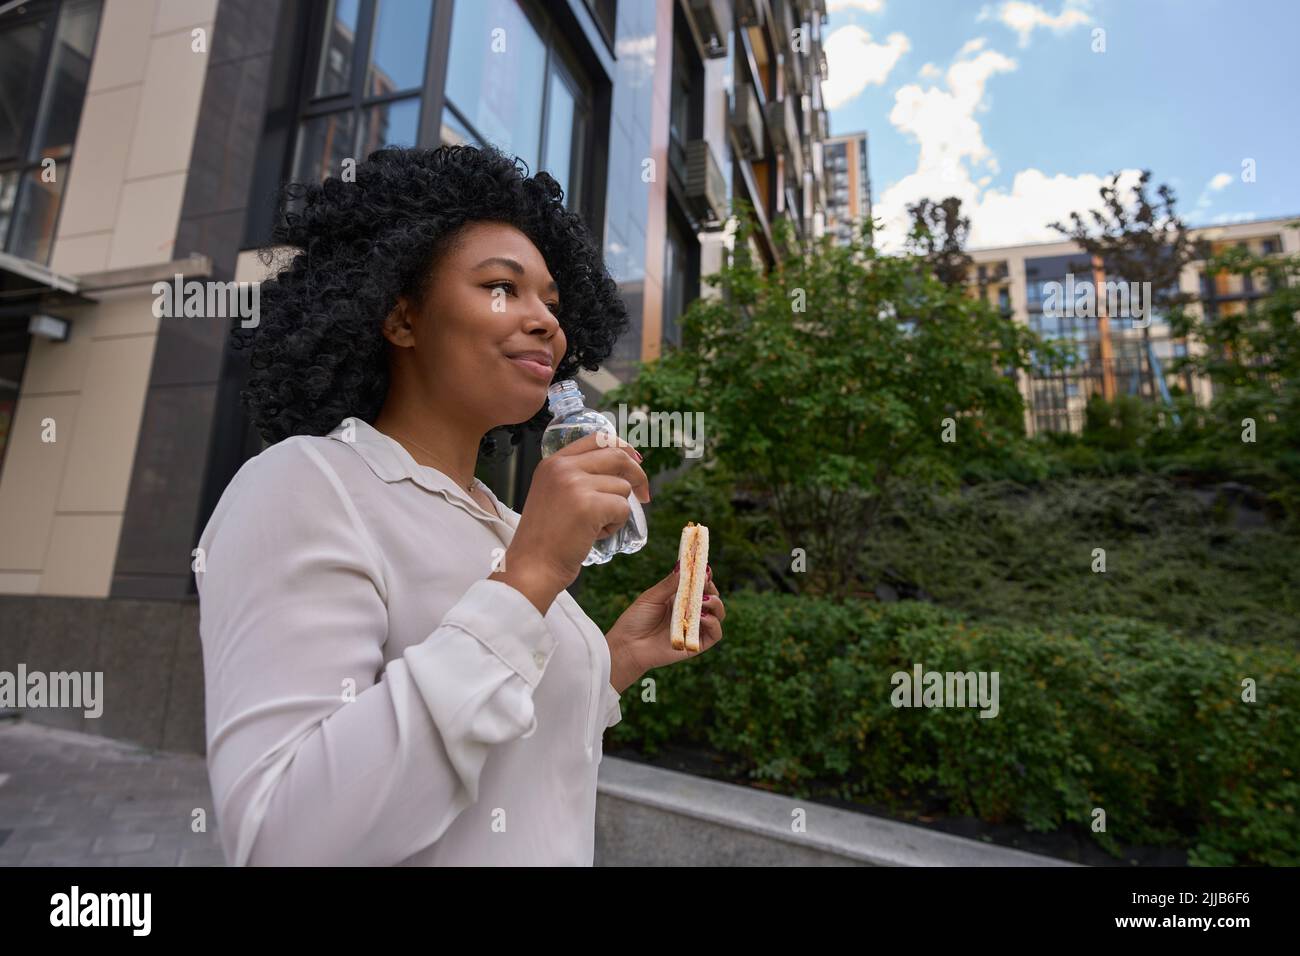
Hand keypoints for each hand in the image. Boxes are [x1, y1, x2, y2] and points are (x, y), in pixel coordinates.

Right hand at [494, 431, 648, 609]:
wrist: (531, 567)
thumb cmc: (545, 539)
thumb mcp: (554, 495)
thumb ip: (578, 477)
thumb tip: (624, 464)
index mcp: (552, 462)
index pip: (597, 438)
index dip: (622, 447)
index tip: (636, 461)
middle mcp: (562, 467)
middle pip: (616, 455)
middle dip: (638, 474)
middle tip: (644, 495)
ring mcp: (575, 484)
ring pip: (622, 487)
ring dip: (617, 510)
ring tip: (594, 527)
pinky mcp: (588, 505)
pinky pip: (622, 508)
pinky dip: (615, 525)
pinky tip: (594, 536)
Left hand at [606, 562, 725, 692]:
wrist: (628, 646)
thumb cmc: (636, 620)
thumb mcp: (651, 597)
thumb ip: (669, 584)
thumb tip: (683, 565)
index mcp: (680, 598)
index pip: (700, 584)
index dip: (704, 576)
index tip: (704, 568)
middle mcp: (690, 612)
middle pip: (712, 597)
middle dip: (711, 588)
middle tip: (704, 583)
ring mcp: (694, 628)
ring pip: (718, 614)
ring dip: (715, 604)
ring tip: (703, 600)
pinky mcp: (696, 644)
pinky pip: (715, 634)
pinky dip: (713, 623)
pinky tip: (701, 617)